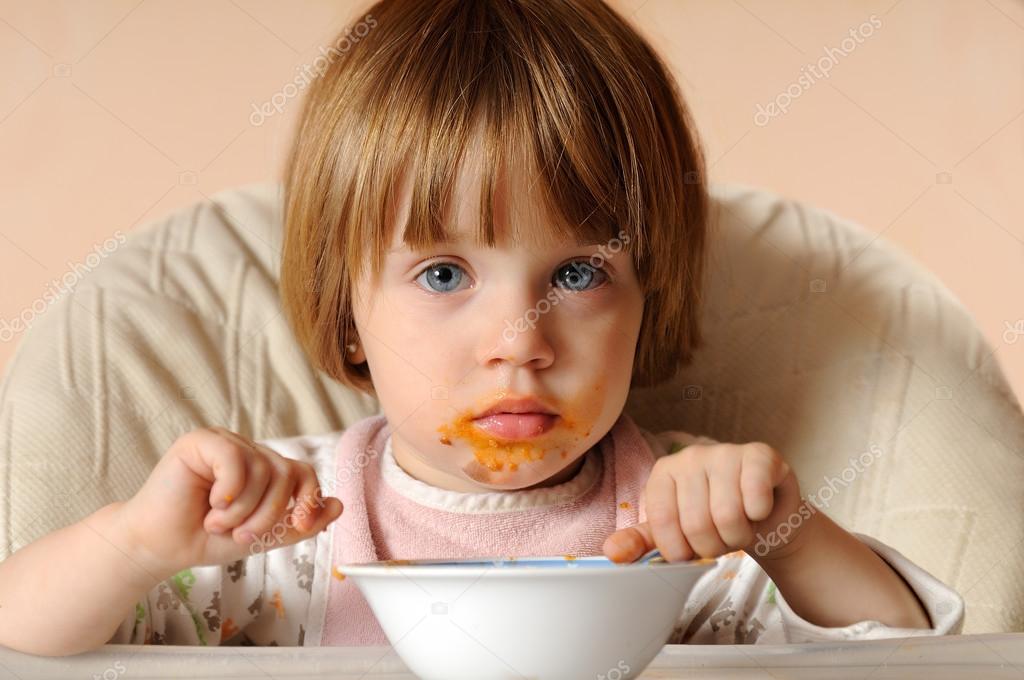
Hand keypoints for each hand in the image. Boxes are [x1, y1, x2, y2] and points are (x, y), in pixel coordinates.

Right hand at [118, 427, 343, 575]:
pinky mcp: (201, 440)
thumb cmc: (206, 539)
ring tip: (218, 523)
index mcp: (263, 469)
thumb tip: (339, 506)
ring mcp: (225, 442)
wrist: (159, 547)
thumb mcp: (262, 536)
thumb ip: (299, 523)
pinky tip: (212, 505)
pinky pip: (236, 459)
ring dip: (243, 510)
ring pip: (262, 469)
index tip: (300, 525)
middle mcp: (247, 451)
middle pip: (286, 472)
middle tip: (241, 535)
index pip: (303, 473)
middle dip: (269, 513)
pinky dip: (230, 490)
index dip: (309, 498)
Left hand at [603, 441, 805, 563]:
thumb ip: (641, 541)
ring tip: (738, 527)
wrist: (764, 513)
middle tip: (720, 538)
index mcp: (663, 472)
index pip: (663, 522)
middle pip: (697, 524)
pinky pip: (755, 500)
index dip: (680, 550)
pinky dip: (759, 516)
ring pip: (728, 516)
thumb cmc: (714, 520)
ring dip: (738, 536)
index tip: (691, 550)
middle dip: (713, 547)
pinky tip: (758, 509)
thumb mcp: (674, 533)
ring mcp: (725, 452)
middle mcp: (690, 456)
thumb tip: (611, 552)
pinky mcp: (759, 456)